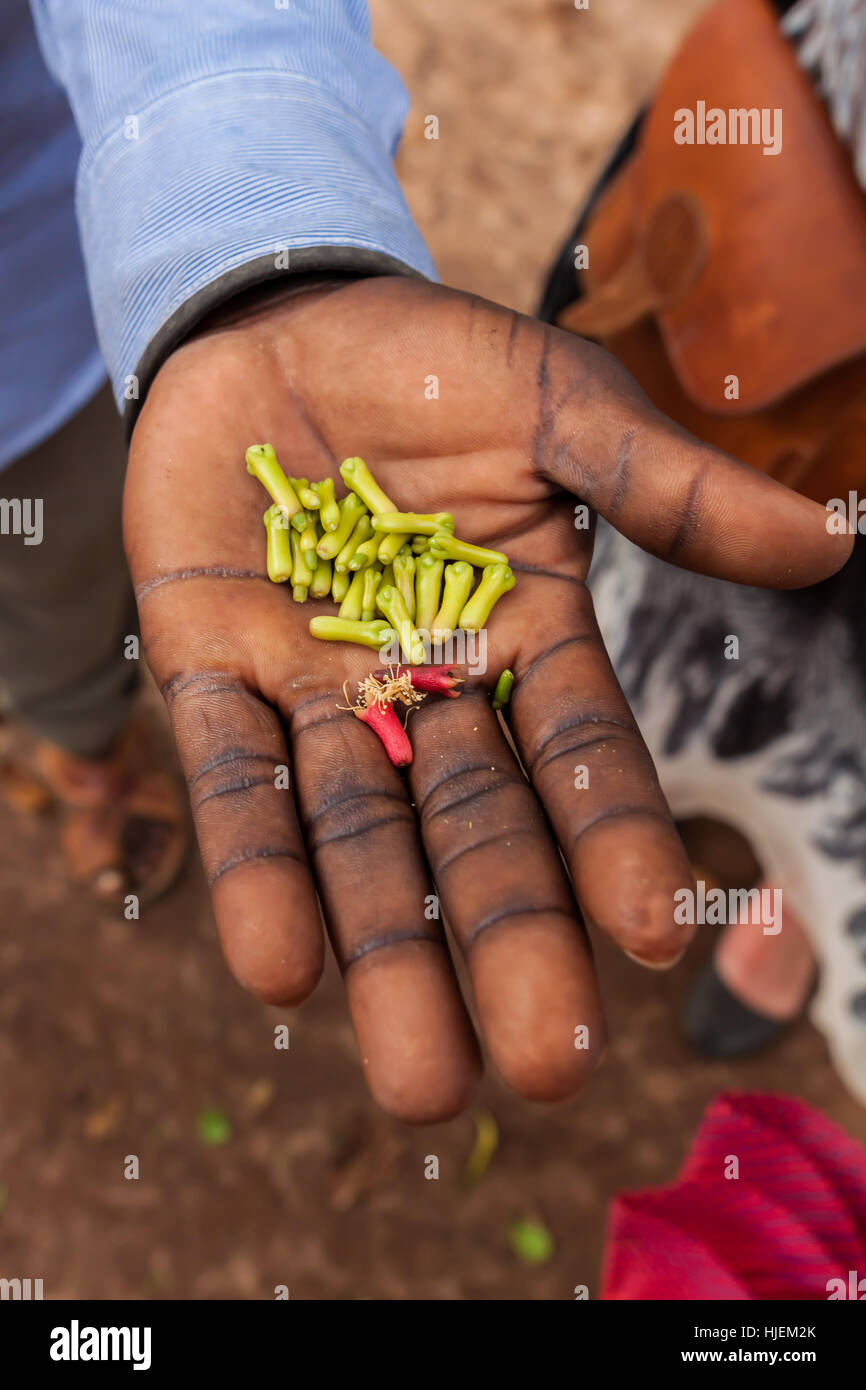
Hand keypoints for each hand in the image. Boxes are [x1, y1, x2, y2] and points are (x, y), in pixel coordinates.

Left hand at [125, 276, 849, 1121]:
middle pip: (474, 835)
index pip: (579, 757)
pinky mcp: (208, 671)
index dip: (614, 842)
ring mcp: (315, 690)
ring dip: (383, 954)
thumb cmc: (433, 364)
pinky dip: (254, 868)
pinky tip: (279, 970)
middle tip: (543, 1066)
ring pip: (356, 839)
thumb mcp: (559, 408)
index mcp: (522, 638)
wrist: (276, 326)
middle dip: (508, 944)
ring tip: (421, 1082)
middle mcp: (425, 689)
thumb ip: (666, 486)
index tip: (652, 940)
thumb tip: (829, 541)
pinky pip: (235, 779)